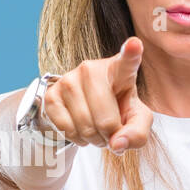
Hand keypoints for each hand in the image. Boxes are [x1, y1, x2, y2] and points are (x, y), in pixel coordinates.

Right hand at [41, 37, 152, 154]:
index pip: (127, 61)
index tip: (135, 45)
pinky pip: (66, 129)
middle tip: (110, 132)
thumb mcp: (136, 120)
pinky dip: (76, 138)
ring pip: (85, 126)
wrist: (86, 108)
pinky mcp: (51, 94)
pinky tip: (80, 130)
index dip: (130, 53)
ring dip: (93, 140)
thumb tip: (117, 144)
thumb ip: (137, 133)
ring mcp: (69, 79)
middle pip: (106, 119)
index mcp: (120, 70)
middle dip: (109, 136)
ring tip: (96, 131)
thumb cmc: (117, 109)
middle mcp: (92, 69)